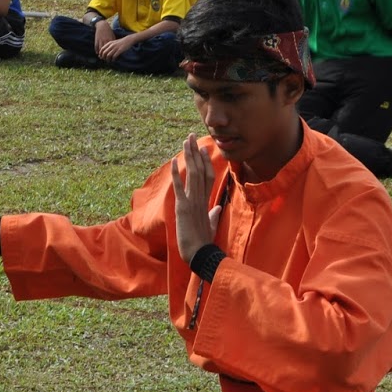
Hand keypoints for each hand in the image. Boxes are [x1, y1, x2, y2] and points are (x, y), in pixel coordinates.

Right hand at [92, 19, 116, 55]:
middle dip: (105, 55)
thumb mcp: (112, 36)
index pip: (111, 49)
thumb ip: (113, 41)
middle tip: (106, 59)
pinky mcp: (96, 40)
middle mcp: (105, 41)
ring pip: (100, 49)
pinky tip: (97, 53)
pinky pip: (96, 46)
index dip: (111, 54)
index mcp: (110, 40)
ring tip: (101, 57)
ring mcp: (100, 40)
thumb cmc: (108, 31)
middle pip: (105, 50)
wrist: (102, 25)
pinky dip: (97, 50)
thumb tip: (115, 47)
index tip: (112, 57)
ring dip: (101, 54)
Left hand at [99, 34, 138, 61]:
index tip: (102, 57)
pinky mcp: (119, 50)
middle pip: (104, 53)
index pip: (102, 49)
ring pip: (108, 55)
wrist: (128, 40)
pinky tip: (114, 60)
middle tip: (106, 60)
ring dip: (108, 59)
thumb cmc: (120, 42)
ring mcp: (115, 48)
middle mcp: (111, 45)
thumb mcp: (113, 43)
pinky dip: (113, 59)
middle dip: (104, 58)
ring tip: (109, 61)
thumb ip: (109, 47)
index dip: (100, 54)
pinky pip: (114, 56)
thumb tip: (104, 53)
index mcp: (109, 43)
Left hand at [172, 133, 220, 263]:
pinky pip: (180, 187)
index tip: (202, 149)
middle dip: (195, 153)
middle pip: (200, 170)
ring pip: (193, 174)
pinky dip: (177, 174)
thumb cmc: (205, 243)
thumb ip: (214, 216)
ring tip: (186, 142)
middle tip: (192, 137)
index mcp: (207, 202)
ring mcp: (193, 202)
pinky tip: (175, 161)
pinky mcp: (183, 208)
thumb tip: (217, 209)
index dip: (206, 161)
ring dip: (188, 157)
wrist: (201, 254)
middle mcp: (201, 198)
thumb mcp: (211, 226)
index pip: (208, 176)